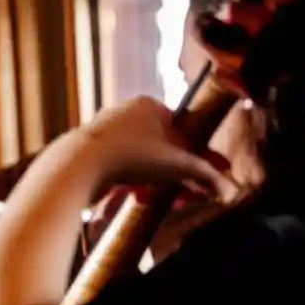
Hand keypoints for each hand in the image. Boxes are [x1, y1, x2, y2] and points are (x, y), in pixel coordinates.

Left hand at [63, 96, 238, 200]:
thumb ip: (204, 173)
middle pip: (160, 147)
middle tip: (184, 194)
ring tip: (158, 198)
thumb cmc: (130, 156)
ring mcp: (104, 132)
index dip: (194, 154)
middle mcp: (124, 113)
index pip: (181, 128)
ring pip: (138, 159)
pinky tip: (135, 197)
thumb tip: (227, 187)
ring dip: (152, 181)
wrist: (77, 167)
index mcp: (148, 105)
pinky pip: (118, 168)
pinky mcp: (89, 152)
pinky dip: (129, 182)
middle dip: (174, 173)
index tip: (203, 174)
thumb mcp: (176, 164)